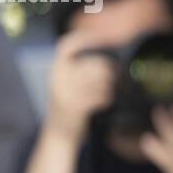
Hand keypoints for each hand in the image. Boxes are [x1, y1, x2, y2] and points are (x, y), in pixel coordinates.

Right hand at [46, 29, 116, 144]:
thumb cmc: (69, 108)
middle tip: (117, 75)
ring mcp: (65, 93)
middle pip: (92, 64)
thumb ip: (81, 72)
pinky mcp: (74, 107)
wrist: (58, 136)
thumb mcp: (68, 85)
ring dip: (110, 85)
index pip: (66, 46)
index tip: (100, 36)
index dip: (83, 38)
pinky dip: (107, 98)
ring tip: (111, 91)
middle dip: (108, 69)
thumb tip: (109, 63)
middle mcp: (57, 79)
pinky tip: (107, 102)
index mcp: (56, 71)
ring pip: (99, 80)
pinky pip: (99, 96)